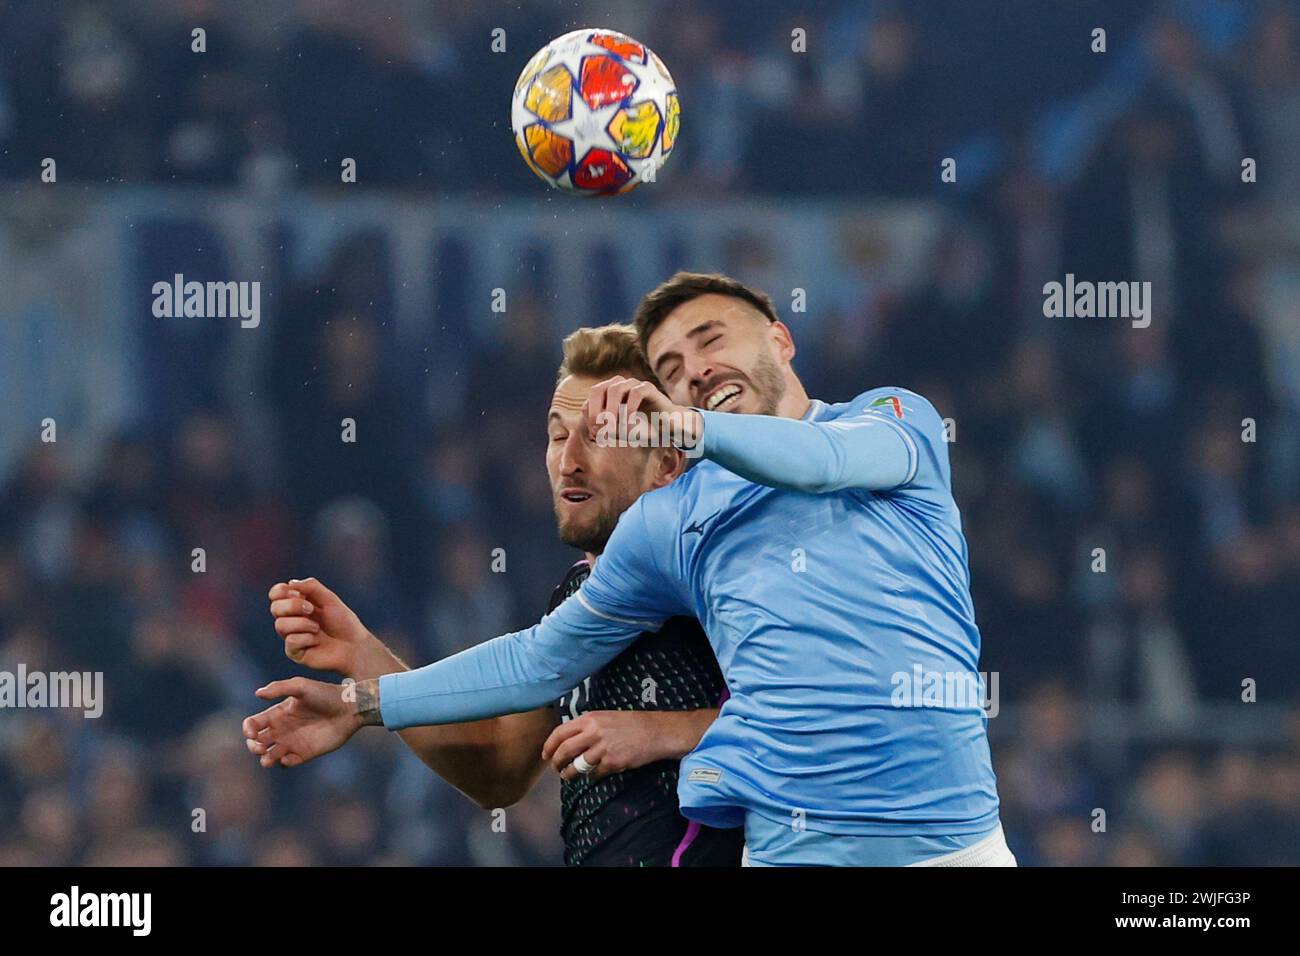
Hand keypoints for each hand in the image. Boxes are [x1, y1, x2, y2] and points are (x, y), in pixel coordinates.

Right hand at [242, 677, 362, 768]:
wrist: (349, 708)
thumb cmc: (326, 694)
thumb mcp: (301, 686)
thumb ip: (279, 687)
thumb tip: (257, 693)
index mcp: (278, 713)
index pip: (253, 724)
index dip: (247, 729)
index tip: (252, 731)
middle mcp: (282, 729)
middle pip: (256, 742)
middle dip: (253, 746)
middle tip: (260, 747)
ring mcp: (292, 742)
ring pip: (268, 756)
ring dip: (265, 759)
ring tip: (270, 756)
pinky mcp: (304, 753)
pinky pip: (287, 763)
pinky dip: (283, 763)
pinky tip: (288, 757)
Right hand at [267, 577, 375, 675]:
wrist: (354, 644)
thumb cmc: (343, 621)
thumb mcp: (329, 598)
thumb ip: (311, 587)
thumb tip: (290, 583)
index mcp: (297, 604)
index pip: (276, 594)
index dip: (280, 591)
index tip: (298, 593)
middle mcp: (291, 619)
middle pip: (275, 608)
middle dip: (292, 606)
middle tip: (311, 609)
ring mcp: (291, 635)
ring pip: (280, 625)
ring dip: (302, 623)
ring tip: (317, 628)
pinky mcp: (294, 652)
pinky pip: (291, 641)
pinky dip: (306, 638)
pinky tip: (316, 641)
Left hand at [542, 710, 678, 781]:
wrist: (654, 732)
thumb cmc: (630, 724)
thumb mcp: (605, 717)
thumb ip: (586, 726)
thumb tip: (568, 739)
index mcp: (589, 719)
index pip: (560, 733)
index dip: (549, 746)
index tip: (546, 755)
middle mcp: (593, 732)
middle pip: (564, 751)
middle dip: (556, 762)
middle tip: (556, 768)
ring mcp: (602, 748)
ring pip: (577, 766)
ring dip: (569, 773)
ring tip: (568, 776)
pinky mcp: (612, 762)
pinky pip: (594, 774)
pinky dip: (592, 776)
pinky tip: (594, 774)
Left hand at [581, 376, 700, 449]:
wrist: (667, 426)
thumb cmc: (641, 429)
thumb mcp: (619, 431)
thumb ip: (605, 429)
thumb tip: (593, 431)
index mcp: (607, 395)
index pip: (590, 400)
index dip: (590, 417)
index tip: (596, 434)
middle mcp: (618, 385)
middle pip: (598, 389)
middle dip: (596, 410)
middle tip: (600, 429)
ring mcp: (633, 384)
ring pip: (615, 389)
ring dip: (612, 410)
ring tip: (615, 428)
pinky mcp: (648, 388)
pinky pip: (635, 392)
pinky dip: (630, 409)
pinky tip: (630, 423)